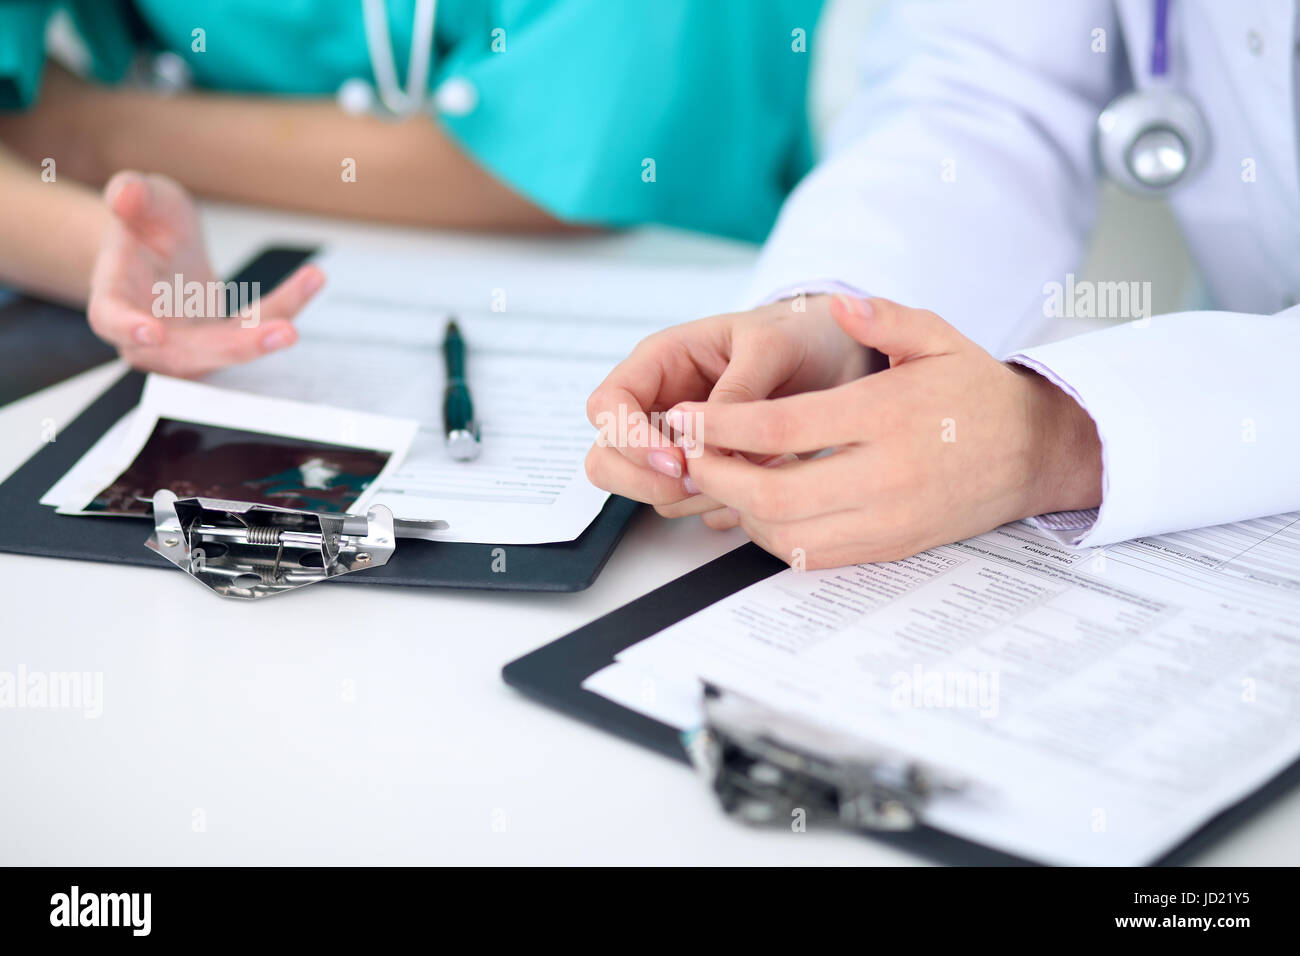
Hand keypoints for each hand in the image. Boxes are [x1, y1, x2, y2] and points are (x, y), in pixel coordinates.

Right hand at [87, 171, 323, 376]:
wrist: (156, 248)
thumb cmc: (142, 225)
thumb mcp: (140, 198)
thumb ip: (132, 193)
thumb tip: (124, 193)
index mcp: (114, 296)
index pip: (110, 319)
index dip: (128, 328)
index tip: (153, 332)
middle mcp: (147, 334)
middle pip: (185, 353)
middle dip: (236, 347)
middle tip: (284, 330)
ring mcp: (185, 345)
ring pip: (227, 349)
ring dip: (268, 331)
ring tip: (305, 293)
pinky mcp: (219, 344)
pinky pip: (254, 330)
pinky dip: (285, 306)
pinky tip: (312, 277)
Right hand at [584, 295, 875, 523]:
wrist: (840, 353)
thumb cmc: (799, 333)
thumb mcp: (771, 346)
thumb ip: (737, 390)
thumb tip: (704, 439)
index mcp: (662, 361)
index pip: (608, 404)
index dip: (628, 437)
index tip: (675, 459)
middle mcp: (660, 402)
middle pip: (608, 455)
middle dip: (644, 478)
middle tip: (695, 481)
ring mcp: (677, 440)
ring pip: (646, 487)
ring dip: (687, 495)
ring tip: (746, 475)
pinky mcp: (704, 469)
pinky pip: (686, 502)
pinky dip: (713, 506)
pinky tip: (754, 487)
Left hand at [673, 296, 1102, 567]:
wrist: (1035, 454)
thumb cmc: (977, 394)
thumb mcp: (938, 336)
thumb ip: (883, 318)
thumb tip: (836, 306)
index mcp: (889, 415)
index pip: (785, 426)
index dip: (722, 426)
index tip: (683, 419)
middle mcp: (886, 475)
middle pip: (776, 493)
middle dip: (716, 477)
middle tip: (683, 457)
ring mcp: (888, 519)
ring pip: (789, 534)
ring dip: (739, 510)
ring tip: (717, 478)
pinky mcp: (889, 548)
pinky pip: (814, 555)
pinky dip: (774, 536)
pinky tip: (759, 507)